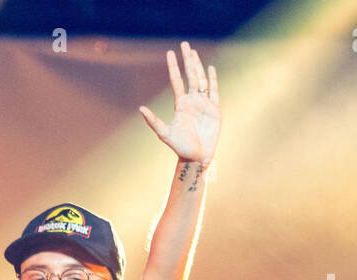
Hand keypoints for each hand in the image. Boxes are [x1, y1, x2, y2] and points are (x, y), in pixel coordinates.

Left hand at [138, 40, 220, 164]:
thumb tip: (141, 108)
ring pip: (201, 80)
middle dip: (187, 60)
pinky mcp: (214, 110)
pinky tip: (211, 68)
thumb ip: (153, 121)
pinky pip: (214, 91)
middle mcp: (192, 101)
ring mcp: (203, 104)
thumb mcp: (164, 133)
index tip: (170, 52)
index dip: (173, 66)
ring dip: (198, 66)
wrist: (196, 157)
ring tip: (194, 52)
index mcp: (181, 105)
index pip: (176, 80)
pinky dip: (213, 79)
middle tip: (185, 44)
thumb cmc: (180, 148)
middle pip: (190, 75)